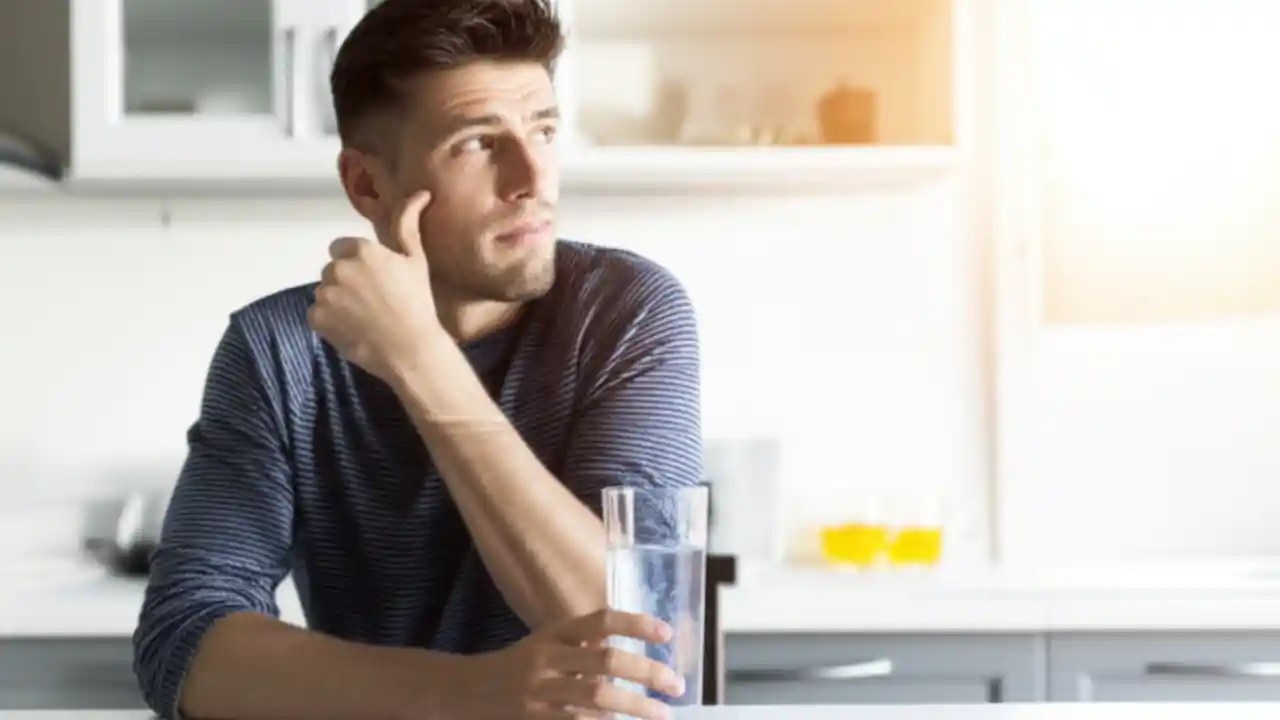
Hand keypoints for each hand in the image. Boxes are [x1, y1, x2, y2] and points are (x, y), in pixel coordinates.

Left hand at [308, 190, 444, 383]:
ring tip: (364, 317)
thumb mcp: (416, 259)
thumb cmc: (417, 302)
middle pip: (333, 270)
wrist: (411, 349)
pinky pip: (317, 314)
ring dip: (337, 301)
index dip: (359, 265)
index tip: (377, 281)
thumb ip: (407, 223)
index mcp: (361, 250)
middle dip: (347, 281)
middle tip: (373, 301)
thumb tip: (420, 192)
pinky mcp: (316, 318)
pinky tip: (352, 328)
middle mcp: (338, 268)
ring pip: (325, 291)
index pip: (343, 248)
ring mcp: (324, 294)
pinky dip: (330, 321)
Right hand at [435, 609, 685, 719]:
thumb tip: (638, 655)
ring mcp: (538, 692)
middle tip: (675, 683)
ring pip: (596, 698)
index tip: (667, 633)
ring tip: (662, 714)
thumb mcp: (548, 645)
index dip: (635, 624)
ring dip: (635, 706)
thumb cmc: (519, 667)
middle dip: (646, 671)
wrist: (464, 692)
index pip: (599, 620)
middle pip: (604, 661)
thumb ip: (584, 646)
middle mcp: (546, 658)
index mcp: (553, 633)